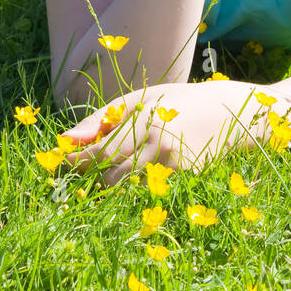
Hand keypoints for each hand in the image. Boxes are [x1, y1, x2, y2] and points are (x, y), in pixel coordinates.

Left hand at [56, 80, 273, 183]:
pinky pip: (148, 190)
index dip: (78, 160)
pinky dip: (136, 186)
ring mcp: (175, 166)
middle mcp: (159, 145)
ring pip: (127, 187)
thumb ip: (102, 119)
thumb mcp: (140, 100)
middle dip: (91, 176)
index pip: (102, 150)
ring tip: (109, 170)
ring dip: (112, 183)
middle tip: (81, 171)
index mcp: (145, 120)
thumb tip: (64, 141)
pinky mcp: (185, 181)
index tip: (62, 162)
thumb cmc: (176, 103)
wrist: (228, 112)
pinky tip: (139, 173)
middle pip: (111, 174)